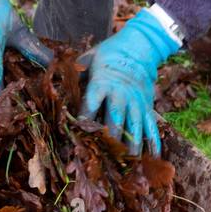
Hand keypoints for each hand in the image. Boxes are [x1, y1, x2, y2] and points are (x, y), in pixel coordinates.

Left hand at [81, 8, 178, 155]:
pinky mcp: (147, 106)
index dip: (84, 120)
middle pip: (115, 120)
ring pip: (135, 127)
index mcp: (102, 83)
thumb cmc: (108, 54)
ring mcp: (136, 102)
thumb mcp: (88, 58)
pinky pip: (151, 126)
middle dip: (108, 140)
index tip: (77, 134)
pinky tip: (153, 157)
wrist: (138, 46)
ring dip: (131, 146)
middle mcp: (121, 95)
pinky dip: (154, 142)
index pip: (91, 104)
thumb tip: (57, 86)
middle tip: (102, 158)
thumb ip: (75, 74)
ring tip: (127, 165)